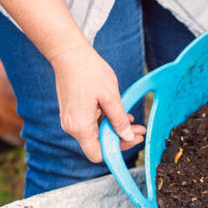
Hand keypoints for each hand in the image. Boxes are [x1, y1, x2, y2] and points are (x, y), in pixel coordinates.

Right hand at [49, 44, 144, 162]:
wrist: (68, 53)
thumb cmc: (88, 71)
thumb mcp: (111, 97)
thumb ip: (120, 120)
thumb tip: (128, 136)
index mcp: (80, 126)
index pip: (98, 154)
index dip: (117, 150)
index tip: (133, 140)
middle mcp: (72, 127)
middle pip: (99, 145)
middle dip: (121, 139)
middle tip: (140, 131)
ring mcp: (71, 120)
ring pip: (96, 134)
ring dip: (115, 129)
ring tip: (134, 122)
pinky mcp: (73, 113)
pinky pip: (91, 124)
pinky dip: (106, 122)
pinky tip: (121, 114)